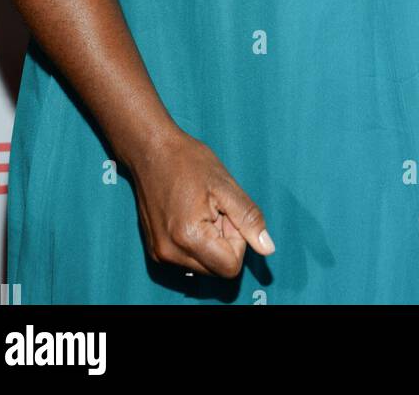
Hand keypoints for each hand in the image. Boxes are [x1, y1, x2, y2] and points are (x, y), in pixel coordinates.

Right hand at [127, 126, 274, 278]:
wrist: (150, 150)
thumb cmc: (188, 161)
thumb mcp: (225, 185)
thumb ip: (248, 219)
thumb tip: (268, 248)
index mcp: (189, 238)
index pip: (230, 266)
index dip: (237, 239)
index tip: (227, 212)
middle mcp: (170, 254)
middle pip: (216, 268)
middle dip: (224, 241)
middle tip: (215, 208)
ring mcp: (160, 254)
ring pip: (204, 265)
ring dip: (211, 241)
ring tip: (201, 208)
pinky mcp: (155, 250)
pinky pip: (188, 258)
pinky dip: (196, 241)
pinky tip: (189, 213)